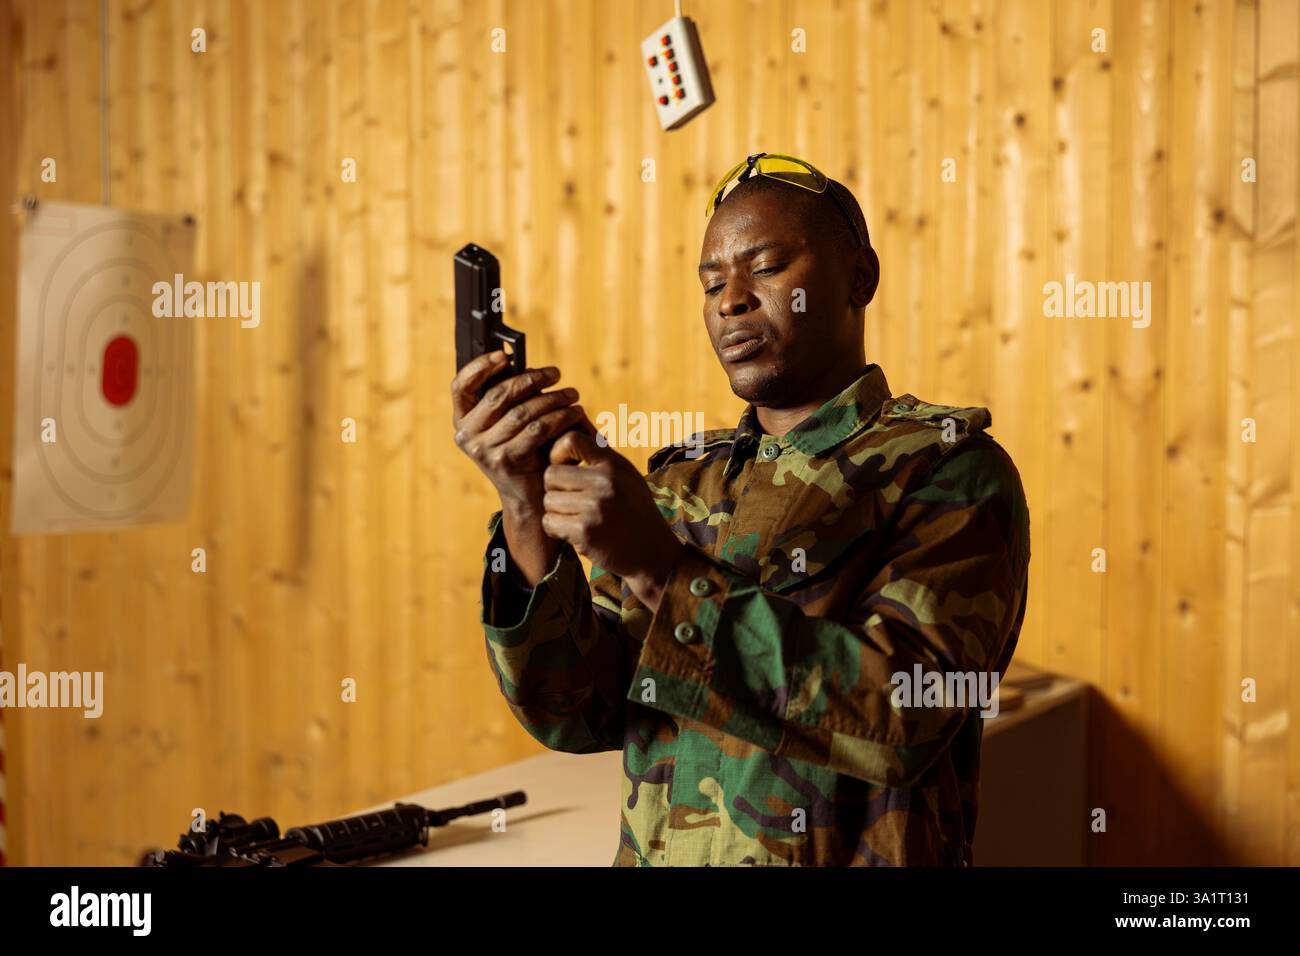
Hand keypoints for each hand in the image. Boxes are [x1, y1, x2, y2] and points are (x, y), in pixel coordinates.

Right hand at [450, 351, 588, 513]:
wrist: (530, 496)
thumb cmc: (524, 451)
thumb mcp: (510, 423)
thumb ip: (510, 398)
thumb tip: (524, 365)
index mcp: (462, 421)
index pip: (461, 386)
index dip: (480, 366)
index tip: (504, 355)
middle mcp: (467, 435)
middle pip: (499, 394)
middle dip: (531, 379)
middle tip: (555, 374)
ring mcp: (484, 450)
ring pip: (523, 411)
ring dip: (553, 399)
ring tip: (572, 395)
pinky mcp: (507, 460)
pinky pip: (538, 429)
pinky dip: (560, 417)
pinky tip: (575, 413)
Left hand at [541, 429, 686, 611]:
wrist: (652, 552)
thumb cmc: (633, 508)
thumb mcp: (623, 473)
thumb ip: (598, 450)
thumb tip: (575, 415)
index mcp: (613, 463)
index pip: (570, 440)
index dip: (557, 452)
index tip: (563, 466)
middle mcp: (605, 482)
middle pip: (551, 474)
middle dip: (554, 489)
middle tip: (570, 500)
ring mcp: (595, 507)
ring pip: (548, 501)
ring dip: (556, 512)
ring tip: (577, 518)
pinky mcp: (586, 531)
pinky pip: (550, 523)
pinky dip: (557, 530)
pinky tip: (575, 532)